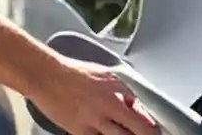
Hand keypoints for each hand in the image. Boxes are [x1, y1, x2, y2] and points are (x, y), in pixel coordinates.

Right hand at [30, 57, 161, 134]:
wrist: (45, 76)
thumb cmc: (73, 73)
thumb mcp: (104, 75)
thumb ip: (122, 91)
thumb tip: (137, 108)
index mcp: (117, 89)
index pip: (144, 113)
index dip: (153, 127)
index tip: (155, 132)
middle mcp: (108, 104)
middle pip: (139, 131)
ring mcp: (94, 120)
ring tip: (125, 133)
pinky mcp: (80, 131)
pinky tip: (105, 133)